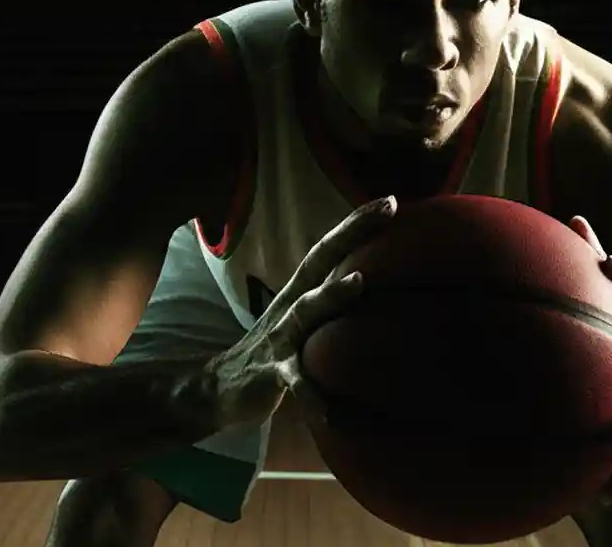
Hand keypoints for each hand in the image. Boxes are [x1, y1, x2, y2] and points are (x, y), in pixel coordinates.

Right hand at [206, 195, 397, 427]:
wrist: (220, 388)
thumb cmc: (276, 350)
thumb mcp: (304, 321)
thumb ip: (332, 302)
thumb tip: (380, 287)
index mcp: (300, 292)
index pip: (330, 249)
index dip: (357, 223)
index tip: (391, 200)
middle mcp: (291, 306)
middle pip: (321, 264)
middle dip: (352, 235)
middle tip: (388, 209)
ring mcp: (280, 338)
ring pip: (306, 312)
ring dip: (332, 296)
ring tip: (360, 282)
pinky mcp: (271, 374)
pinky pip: (294, 381)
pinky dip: (312, 394)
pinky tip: (331, 411)